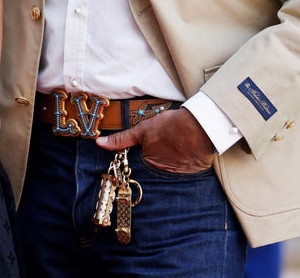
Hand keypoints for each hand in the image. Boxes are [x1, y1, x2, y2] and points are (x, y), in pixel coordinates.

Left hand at [95, 107, 214, 173]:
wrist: (200, 126)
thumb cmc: (170, 126)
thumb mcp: (142, 129)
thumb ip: (121, 139)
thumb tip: (99, 143)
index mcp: (148, 163)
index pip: (140, 165)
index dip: (143, 157)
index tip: (147, 151)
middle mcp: (161, 173)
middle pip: (154, 169)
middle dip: (157, 161)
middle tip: (165, 147)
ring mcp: (177, 174)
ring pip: (169, 169)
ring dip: (170, 162)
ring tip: (176, 147)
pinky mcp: (192, 172)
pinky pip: (184, 170)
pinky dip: (184, 162)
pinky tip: (186, 151)